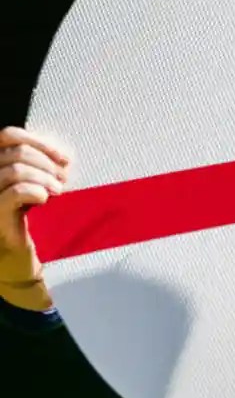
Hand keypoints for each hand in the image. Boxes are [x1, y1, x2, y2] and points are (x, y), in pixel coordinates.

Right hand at [0, 126, 69, 310]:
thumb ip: (44, 167)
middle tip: (62, 181)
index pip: (7, 136)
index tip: (65, 159)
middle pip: (15, 151)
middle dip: (46, 162)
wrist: (24, 261)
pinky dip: (36, 190)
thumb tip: (63, 157)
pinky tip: (45, 199)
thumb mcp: (41, 188)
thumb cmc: (37, 223)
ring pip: (14, 169)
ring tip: (58, 191)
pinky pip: (14, 191)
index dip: (38, 141)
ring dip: (44, 177)